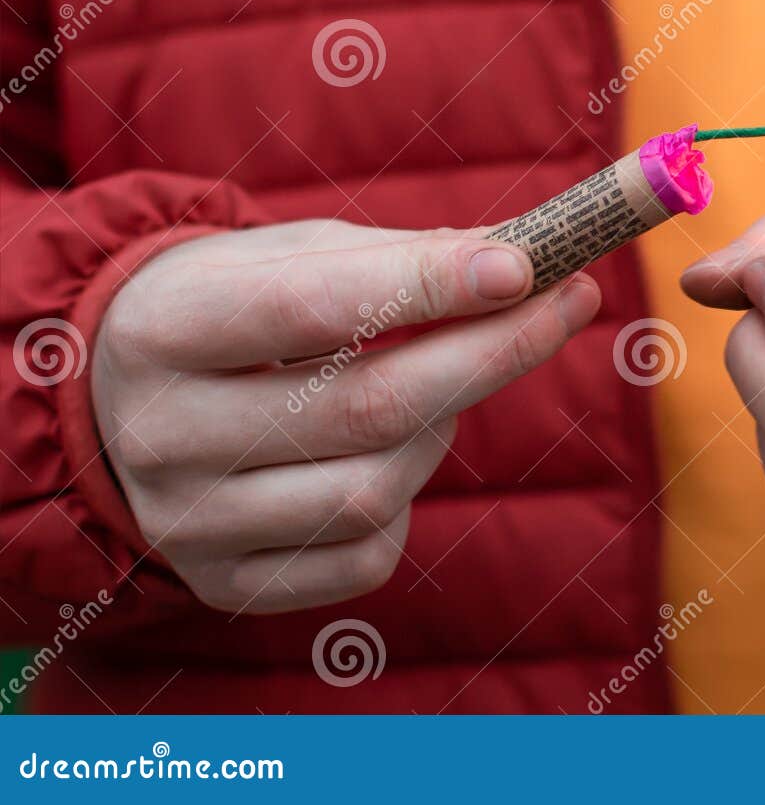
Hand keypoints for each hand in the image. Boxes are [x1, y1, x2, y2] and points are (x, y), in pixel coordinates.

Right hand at [91, 219, 599, 613]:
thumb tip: (520, 265)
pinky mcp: (229, 584)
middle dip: (492, 353)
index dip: (427, 286)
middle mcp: (161, 435)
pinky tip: (389, 452)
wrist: (124, 401)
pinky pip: (369, 554)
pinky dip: (407, 501)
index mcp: (164, 328)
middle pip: (369, 408)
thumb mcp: (292, 252)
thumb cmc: (236, 305)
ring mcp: (188, 525)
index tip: (524, 265)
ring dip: (442, 429)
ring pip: (377, 490)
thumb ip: (399, 256)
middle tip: (569, 303)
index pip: (312, 308)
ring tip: (437, 383)